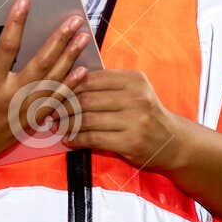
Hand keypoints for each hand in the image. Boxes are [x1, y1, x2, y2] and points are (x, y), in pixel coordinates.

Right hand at [0, 0, 91, 179]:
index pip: (5, 47)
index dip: (16, 23)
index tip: (25, 2)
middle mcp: (10, 97)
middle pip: (40, 63)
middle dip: (58, 40)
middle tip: (74, 21)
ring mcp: (24, 111)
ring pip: (53, 81)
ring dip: (70, 59)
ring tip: (83, 38)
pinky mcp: (30, 122)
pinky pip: (55, 103)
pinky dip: (70, 88)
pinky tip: (83, 73)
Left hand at [58, 69, 192, 170]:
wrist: (173, 142)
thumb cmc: (146, 114)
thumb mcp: (133, 92)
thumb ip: (106, 85)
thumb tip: (66, 81)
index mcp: (134, 80)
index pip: (91, 79)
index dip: (68, 86)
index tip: (53, 93)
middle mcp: (136, 97)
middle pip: (87, 99)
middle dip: (63, 106)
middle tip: (48, 111)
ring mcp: (135, 120)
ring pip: (88, 119)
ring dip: (67, 123)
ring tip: (56, 125)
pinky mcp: (131, 142)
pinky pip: (94, 138)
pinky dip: (77, 139)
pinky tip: (68, 139)